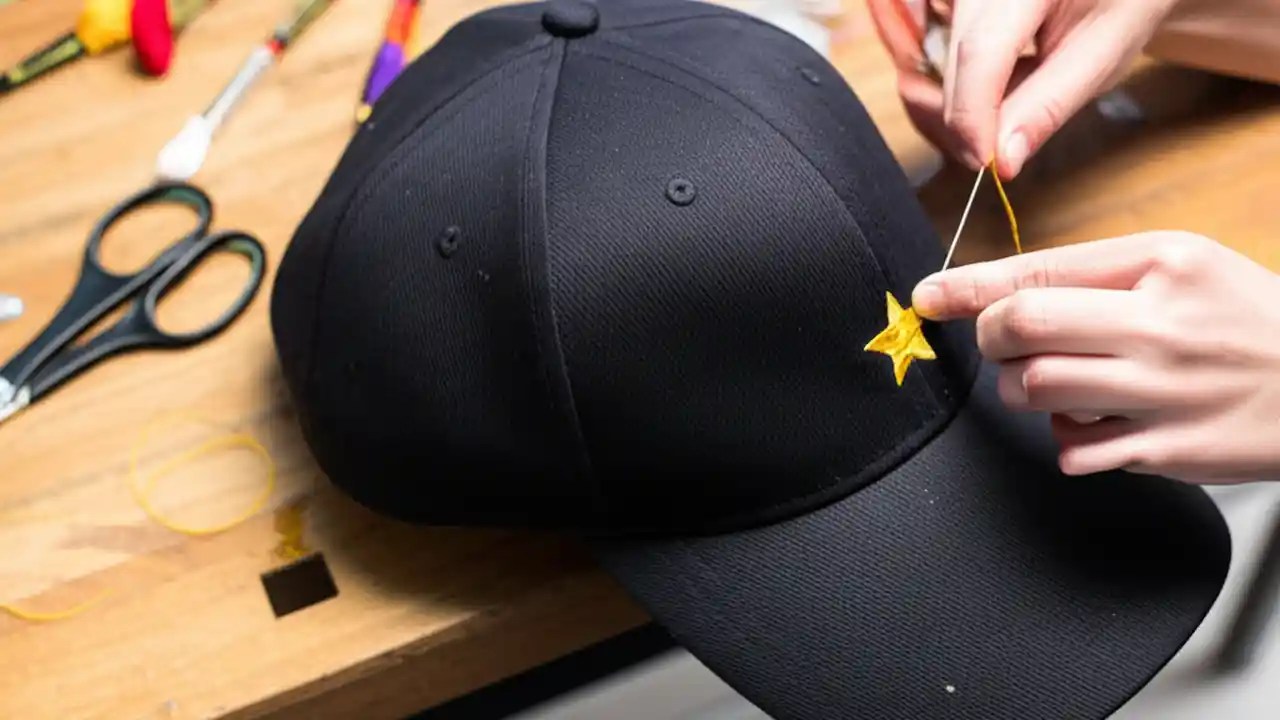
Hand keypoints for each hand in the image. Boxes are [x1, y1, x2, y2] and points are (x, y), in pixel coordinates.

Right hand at [867, 0, 1181, 176]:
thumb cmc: (1121, 2)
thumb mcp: (1103, 54)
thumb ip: (1048, 106)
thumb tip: (1002, 160)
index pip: (979, 50)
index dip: (973, 114)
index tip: (985, 164)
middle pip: (954, 60)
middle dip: (969, 121)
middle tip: (999, 160)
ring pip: (940, 64)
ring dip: (964, 110)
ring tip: (1008, 121)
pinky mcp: (953, 7)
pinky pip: (940, 58)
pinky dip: (962, 93)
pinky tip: (996, 99)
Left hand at [911, 232, 1279, 484]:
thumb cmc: (1248, 321)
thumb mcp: (1186, 267)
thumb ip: (1099, 276)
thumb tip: (1003, 294)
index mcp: (1161, 264)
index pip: (1036, 271)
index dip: (967, 288)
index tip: (928, 296)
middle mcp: (1158, 324)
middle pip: (1020, 327)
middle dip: (990, 336)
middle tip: (1001, 342)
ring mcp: (1162, 392)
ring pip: (1032, 389)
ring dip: (1022, 390)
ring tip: (1059, 384)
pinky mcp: (1166, 450)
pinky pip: (1071, 450)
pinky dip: (1067, 440)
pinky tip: (1101, 424)